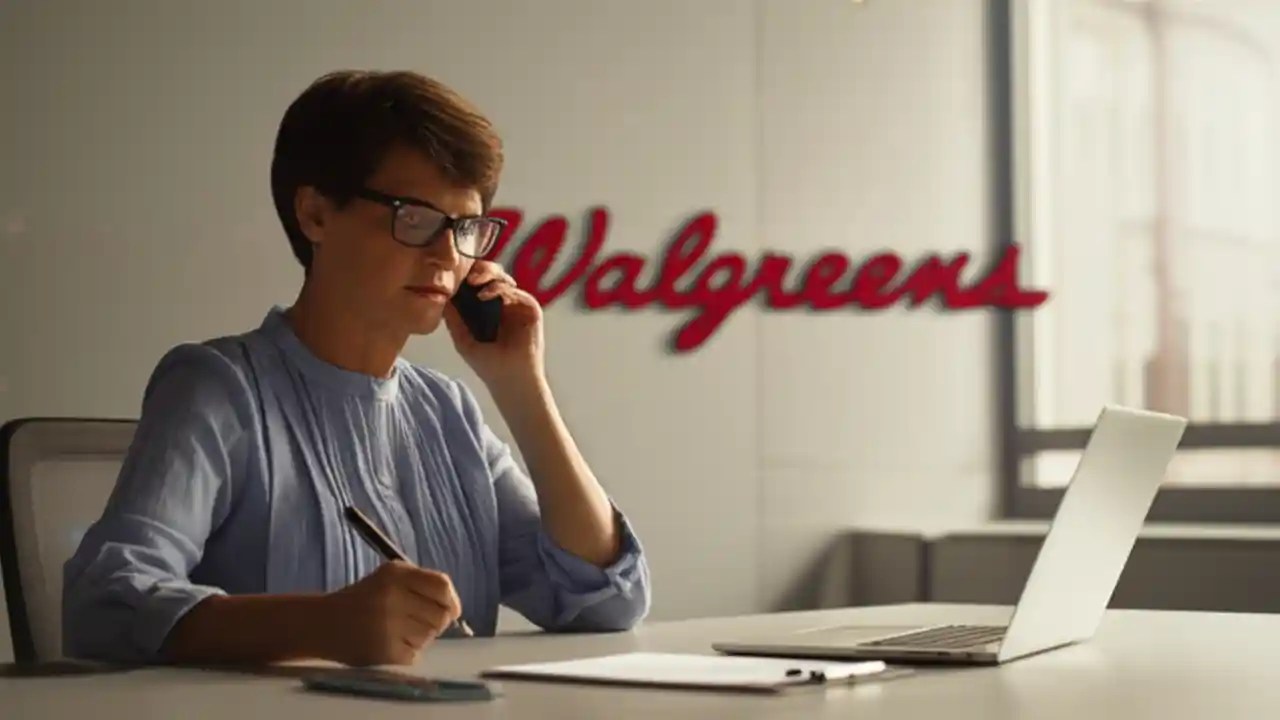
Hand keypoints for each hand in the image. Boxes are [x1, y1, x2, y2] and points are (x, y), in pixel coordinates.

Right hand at [318, 561, 461, 665]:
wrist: (322, 624)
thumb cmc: (363, 599)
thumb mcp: (388, 577)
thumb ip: (422, 584)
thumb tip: (454, 608)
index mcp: (396, 574)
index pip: (442, 586)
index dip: (452, 600)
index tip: (452, 610)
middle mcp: (393, 597)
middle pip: (441, 615)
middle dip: (434, 621)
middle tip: (416, 621)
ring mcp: (388, 625)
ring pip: (429, 636)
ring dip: (420, 638)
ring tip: (397, 631)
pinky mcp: (384, 650)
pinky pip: (414, 654)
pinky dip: (406, 652)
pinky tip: (389, 643)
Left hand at [445, 259, 544, 388]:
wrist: (510, 380)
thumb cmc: (488, 364)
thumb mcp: (462, 339)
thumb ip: (453, 318)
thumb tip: (439, 296)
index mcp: (487, 307)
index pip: (478, 283)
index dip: (467, 274)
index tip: (452, 274)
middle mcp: (503, 302)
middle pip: (492, 275)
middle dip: (479, 269)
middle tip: (465, 274)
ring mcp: (518, 305)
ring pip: (504, 279)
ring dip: (488, 275)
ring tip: (473, 281)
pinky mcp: (531, 309)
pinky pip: (517, 292)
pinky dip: (500, 290)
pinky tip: (485, 295)